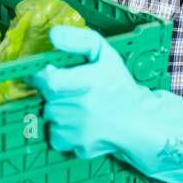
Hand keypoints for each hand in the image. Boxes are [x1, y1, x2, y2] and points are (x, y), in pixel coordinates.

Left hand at [29, 26, 182, 182]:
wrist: (138, 121)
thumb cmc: (118, 86)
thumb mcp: (105, 55)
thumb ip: (79, 40)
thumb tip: (53, 35)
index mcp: (89, 82)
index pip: (48, 81)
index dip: (44, 77)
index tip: (50, 74)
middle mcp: (82, 108)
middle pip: (48, 100)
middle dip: (55, 95)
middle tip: (73, 91)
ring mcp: (79, 131)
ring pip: (51, 118)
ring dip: (59, 112)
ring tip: (79, 108)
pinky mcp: (78, 148)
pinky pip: (56, 137)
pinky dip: (62, 132)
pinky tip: (79, 125)